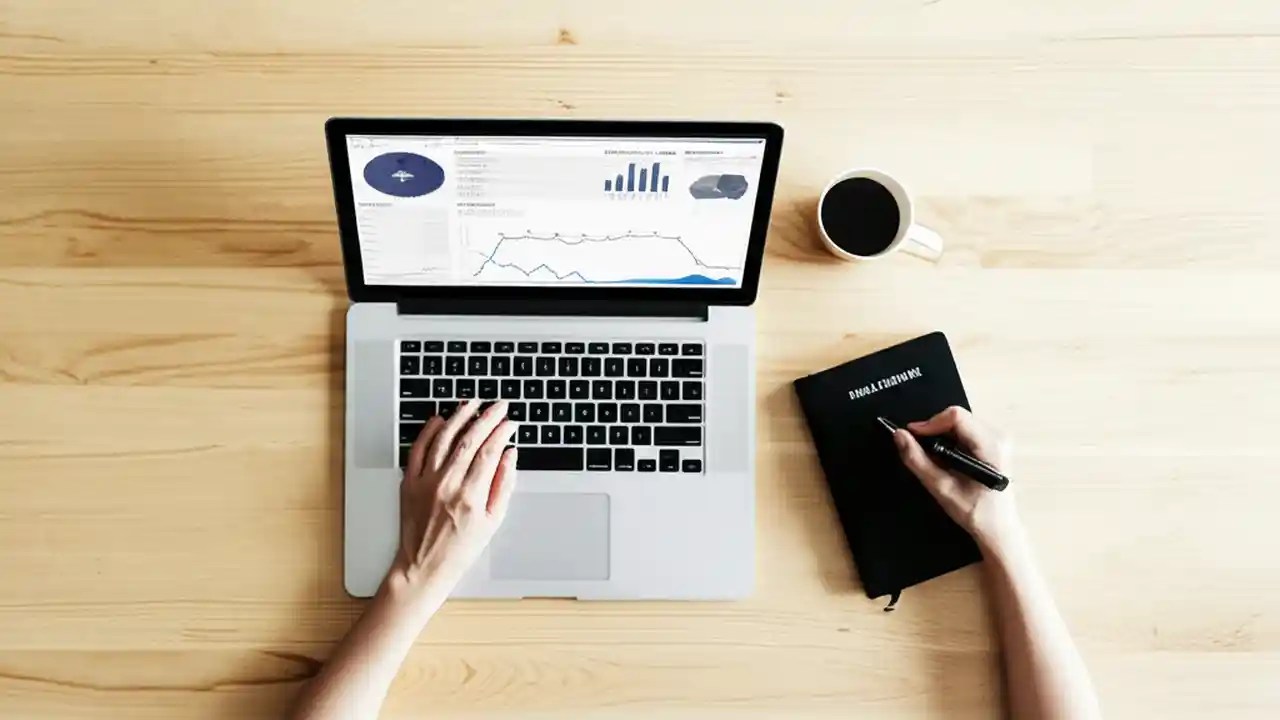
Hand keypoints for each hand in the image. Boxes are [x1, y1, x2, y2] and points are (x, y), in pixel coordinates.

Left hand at [393, 400, 518, 597]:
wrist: (422, 566)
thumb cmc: (459, 549)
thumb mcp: (493, 521)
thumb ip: (504, 485)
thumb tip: (510, 456)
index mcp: (471, 496)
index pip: (490, 452)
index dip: (502, 432)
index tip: (510, 424)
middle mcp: (447, 485)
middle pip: (469, 440)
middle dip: (486, 418)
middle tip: (497, 406)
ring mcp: (425, 482)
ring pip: (443, 438)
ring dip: (459, 417)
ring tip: (471, 404)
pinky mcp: (409, 483)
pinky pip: (418, 449)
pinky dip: (429, 431)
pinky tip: (439, 419)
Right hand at [893, 406, 1020, 551]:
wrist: (999, 528)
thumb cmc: (975, 512)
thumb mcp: (942, 488)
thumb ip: (918, 460)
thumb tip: (899, 435)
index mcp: (991, 446)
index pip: (956, 416)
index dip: (929, 423)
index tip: (911, 436)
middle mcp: (999, 436)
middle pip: (957, 417)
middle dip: (933, 430)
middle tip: (920, 450)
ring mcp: (999, 438)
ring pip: (959, 422)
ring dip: (941, 436)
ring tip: (933, 458)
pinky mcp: (995, 442)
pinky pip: (965, 430)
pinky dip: (949, 440)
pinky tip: (946, 459)